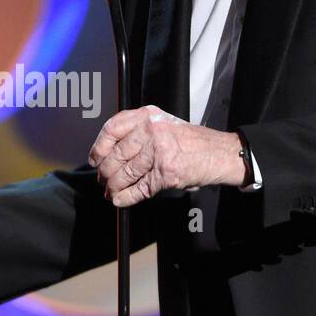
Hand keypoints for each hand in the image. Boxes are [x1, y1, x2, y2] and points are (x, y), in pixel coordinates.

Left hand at [88, 106, 243, 206]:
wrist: (220, 152)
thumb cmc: (192, 140)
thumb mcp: (162, 124)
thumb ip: (137, 133)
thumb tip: (109, 154)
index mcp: (148, 116)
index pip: (112, 129)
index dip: (99, 147)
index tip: (95, 158)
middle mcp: (151, 130)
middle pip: (115, 155)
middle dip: (106, 172)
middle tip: (103, 180)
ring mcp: (159, 152)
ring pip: (125, 174)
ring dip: (114, 187)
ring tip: (111, 192)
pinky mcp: (166, 173)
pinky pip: (139, 188)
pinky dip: (126, 198)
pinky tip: (121, 200)